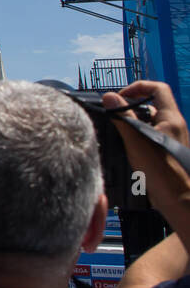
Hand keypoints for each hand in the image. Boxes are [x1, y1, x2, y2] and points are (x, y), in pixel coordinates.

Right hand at [105, 81, 189, 212]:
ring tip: (118, 134)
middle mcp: (173, 125)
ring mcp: (170, 139)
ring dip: (132, 124)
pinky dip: (136, 137)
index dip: (138, 87)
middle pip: (151, 105)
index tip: (120, 98)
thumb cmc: (161, 170)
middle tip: (114, 117)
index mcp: (171, 118)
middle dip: (130, 108)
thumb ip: (123, 117)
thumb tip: (109, 97)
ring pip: (149, 122)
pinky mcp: (165, 151)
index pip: (157, 88)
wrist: (179, 199)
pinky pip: (149, 136)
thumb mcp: (137, 140)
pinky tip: (126, 149)